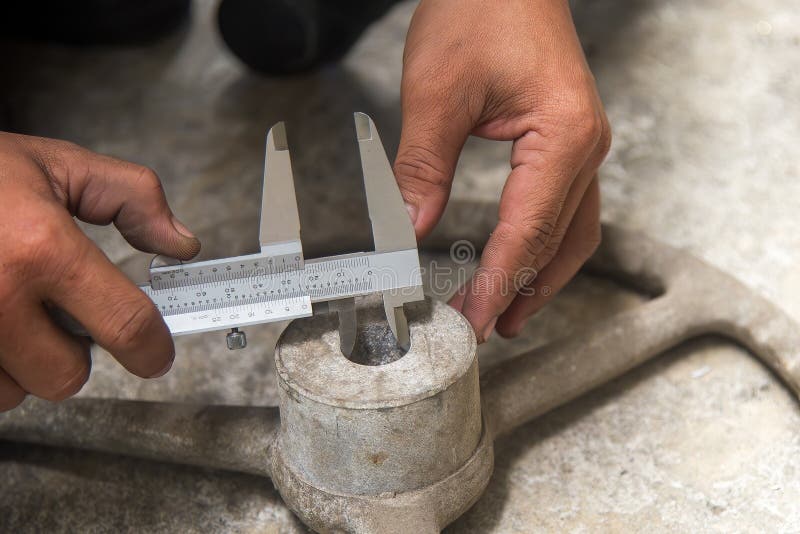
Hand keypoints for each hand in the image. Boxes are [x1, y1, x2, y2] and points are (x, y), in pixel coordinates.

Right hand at [0, 133, 199, 409]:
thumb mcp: (58, 165)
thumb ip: (132, 198)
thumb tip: (182, 244)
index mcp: (41, 247)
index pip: (124, 324)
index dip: (153, 349)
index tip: (157, 354)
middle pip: (66, 377)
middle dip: (75, 355)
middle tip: (59, 317)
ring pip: (14, 392)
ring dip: (22, 365)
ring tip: (8, 314)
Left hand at [395, 0, 610, 340]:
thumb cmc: (479, 8)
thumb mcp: (436, 92)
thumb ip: (423, 167)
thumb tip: (408, 230)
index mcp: (564, 137)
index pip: (528, 231)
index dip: (497, 282)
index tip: (471, 320)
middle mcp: (586, 146)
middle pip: (558, 241)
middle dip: (521, 289)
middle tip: (484, 329)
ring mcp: (582, 144)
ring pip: (572, 231)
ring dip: (541, 276)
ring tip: (507, 312)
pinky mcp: (567, 139)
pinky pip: (566, 207)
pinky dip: (544, 244)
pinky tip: (522, 262)